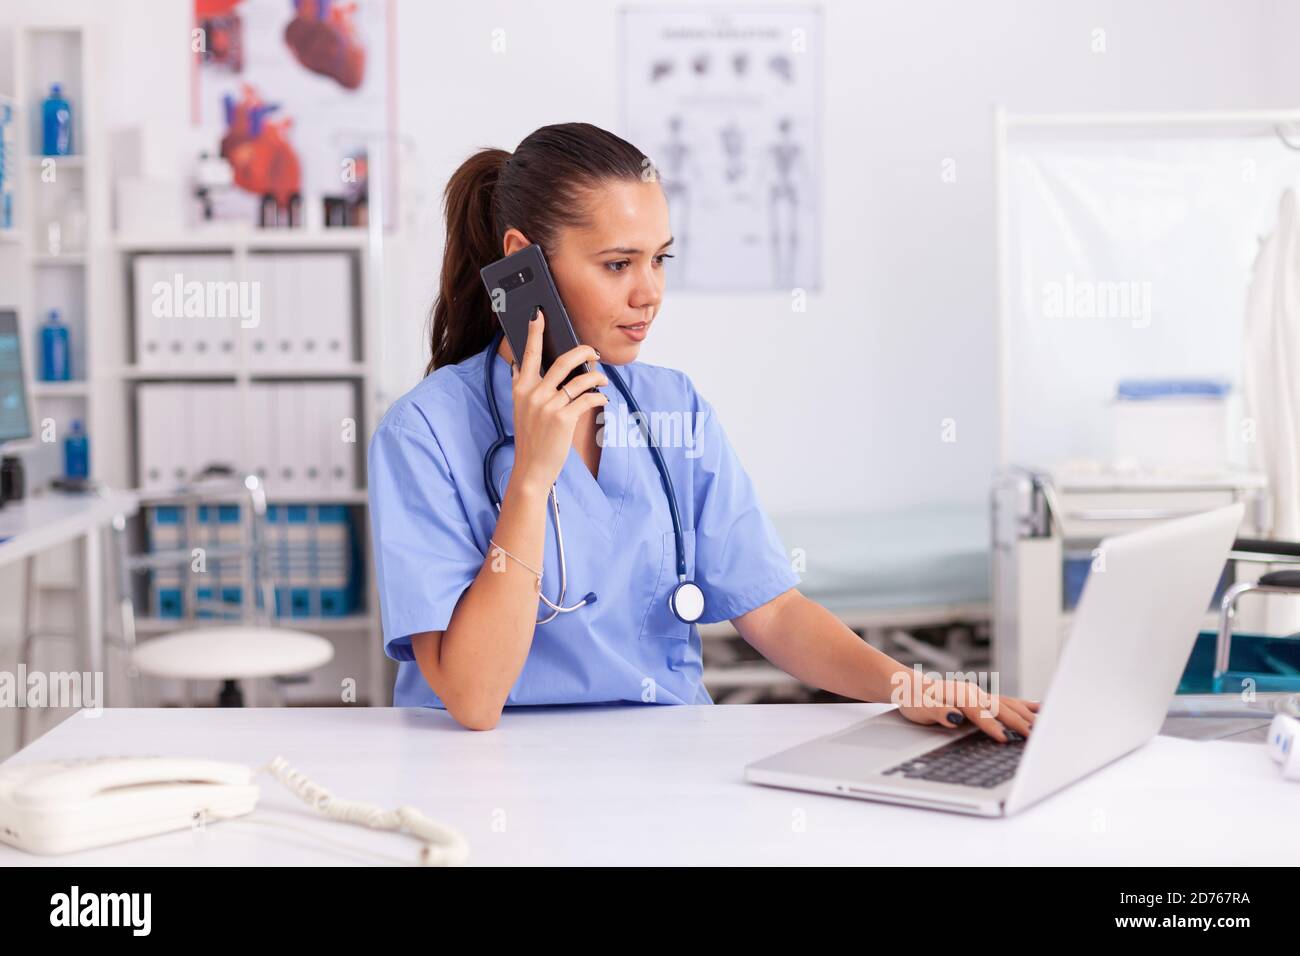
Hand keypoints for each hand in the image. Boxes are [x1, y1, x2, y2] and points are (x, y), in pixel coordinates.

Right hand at [508, 307, 607, 492]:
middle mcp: (532, 393)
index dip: (533, 333)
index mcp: (520, 388)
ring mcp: (547, 406)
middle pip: (562, 361)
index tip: (538, 314)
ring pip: (579, 379)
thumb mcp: (520, 408)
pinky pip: (587, 399)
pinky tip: (601, 399)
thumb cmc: (531, 438)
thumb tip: (521, 364)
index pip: (527, 354)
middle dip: (583, 352)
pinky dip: (597, 397)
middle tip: (594, 352)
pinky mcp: (563, 419)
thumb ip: (522, 386)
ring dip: (596, 377)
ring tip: (602, 380)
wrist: (531, 468)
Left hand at [894, 676, 1038, 742]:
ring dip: (1027, 714)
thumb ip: (938, 712)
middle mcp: (973, 693)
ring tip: (1046, 723)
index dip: (992, 727)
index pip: (980, 714)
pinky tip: (1040, 707)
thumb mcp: (919, 707)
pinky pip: (1008, 701)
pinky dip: (1025, 704)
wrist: (908, 686)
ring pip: (1009, 704)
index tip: (1005, 739)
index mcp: (959, 696)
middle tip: (1036, 737)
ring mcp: (980, 694)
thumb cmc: (913, 699)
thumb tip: (954, 717)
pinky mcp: (982, 698)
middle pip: (1001, 709)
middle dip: (1018, 722)